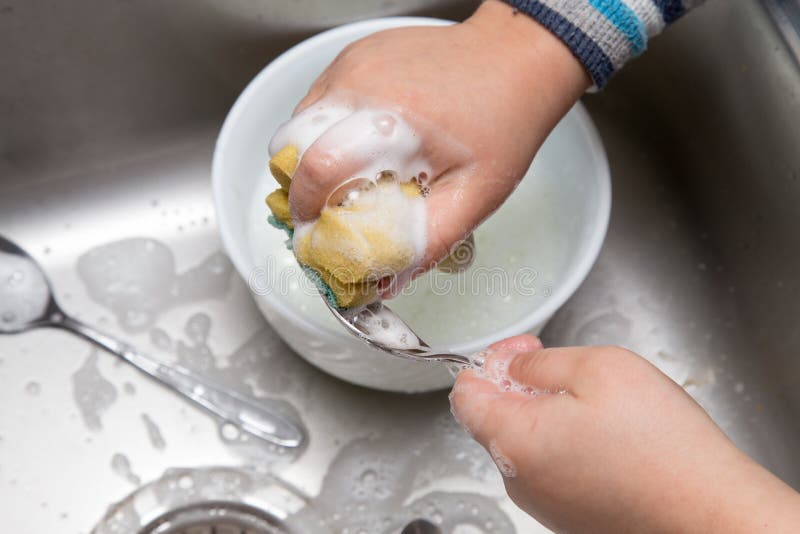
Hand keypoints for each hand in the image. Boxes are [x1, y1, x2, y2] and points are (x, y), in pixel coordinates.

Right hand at [277, 0, 589, 277]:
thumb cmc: (504, 124)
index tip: (315, 232)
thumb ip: (429, 243)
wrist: (515, 58)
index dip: (307, 208)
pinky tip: (362, 143)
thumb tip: (383, 282)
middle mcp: (365, 84)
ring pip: (297, 123)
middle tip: (328, 208)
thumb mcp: (476, 196)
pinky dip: (325, 131)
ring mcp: (355, 64)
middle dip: (300, 184)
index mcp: (397, 121)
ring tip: (352, 175)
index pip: (319, 168)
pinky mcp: (353, 56)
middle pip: (291, 144)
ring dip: (310, 158)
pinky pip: (316, 102)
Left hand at [450, 336, 799, 532]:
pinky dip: (564, 444)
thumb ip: (539, 363)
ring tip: (591, 401)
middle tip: (558, 366)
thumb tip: (512, 367)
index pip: (465, 397)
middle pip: (493, 420)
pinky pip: (550, 469)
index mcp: (513, 440)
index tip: (520, 350)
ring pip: (524, 444)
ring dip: (543, 413)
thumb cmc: (660, 443)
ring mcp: (544, 504)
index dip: (487, 362)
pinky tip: (604, 435)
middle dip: (517, 384)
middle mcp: (518, 480)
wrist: (709, 513)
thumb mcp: (597, 368)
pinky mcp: (570, 516)